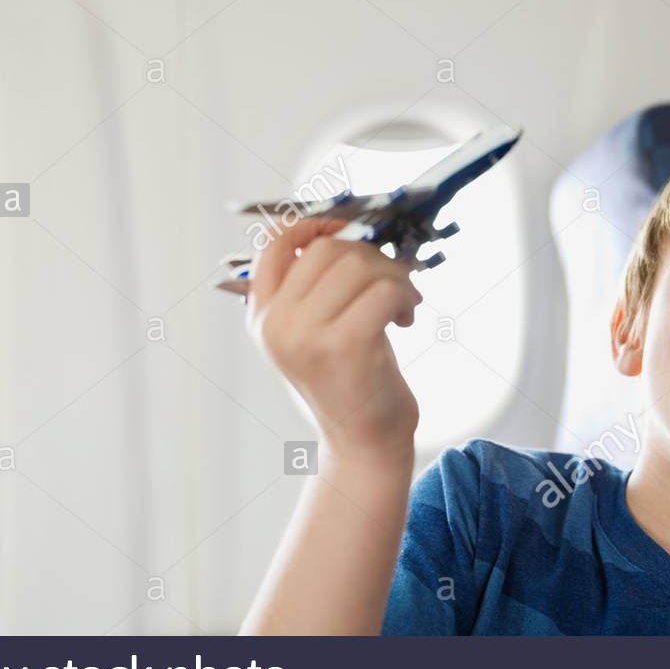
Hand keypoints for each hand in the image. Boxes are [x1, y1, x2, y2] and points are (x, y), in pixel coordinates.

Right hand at [246, 218, 422, 460]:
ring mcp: (305, 336)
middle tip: (393, 283)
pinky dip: (406, 297)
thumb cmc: (350, 382)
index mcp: (261, 317)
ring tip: (404, 303)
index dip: (312, 224)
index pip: (273, 244)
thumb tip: (342, 229)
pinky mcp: (344, 345)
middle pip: (327, 249)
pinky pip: (384, 290)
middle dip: (371, 257)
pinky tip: (408, 318)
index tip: (344, 227)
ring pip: (359, 265)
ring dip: (395, 276)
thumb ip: (312, 288)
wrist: (363, 444)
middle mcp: (274, 325)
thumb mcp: (313, 333)